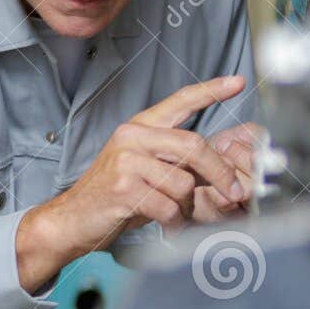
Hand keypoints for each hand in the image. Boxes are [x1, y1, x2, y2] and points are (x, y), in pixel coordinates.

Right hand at [15, 76, 248, 290]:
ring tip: (177, 216)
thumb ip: (177, 162)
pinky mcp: (124, 188)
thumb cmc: (113, 195)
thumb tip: (220, 168)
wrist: (72, 218)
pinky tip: (167, 226)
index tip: (237, 82)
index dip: (211, 90)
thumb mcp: (144, 169)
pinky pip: (169, 206)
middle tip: (234, 193)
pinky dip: (174, 222)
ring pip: (184, 182)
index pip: (180, 101)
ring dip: (188, 207)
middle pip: (194, 146)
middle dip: (221, 173)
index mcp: (140, 127)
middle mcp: (132, 137)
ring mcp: (126, 161)